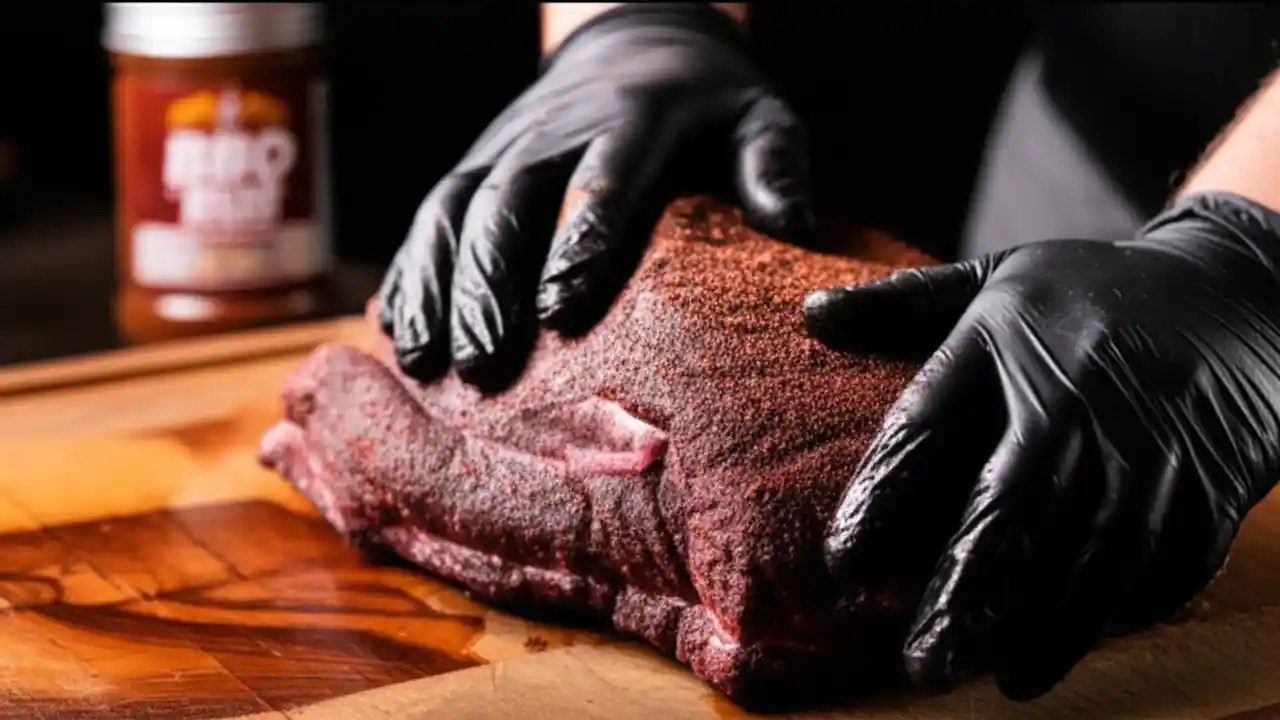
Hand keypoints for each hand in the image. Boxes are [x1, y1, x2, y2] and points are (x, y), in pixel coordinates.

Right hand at [378, 4, 812, 389]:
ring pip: (453, 210)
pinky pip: (428, 217)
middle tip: (485, 363)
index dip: (577, 245)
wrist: (634, 44)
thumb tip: (792, 227)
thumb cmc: (707, 108)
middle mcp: (555, 129)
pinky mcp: (472, 164)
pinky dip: (409, 273)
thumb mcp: (760, 119)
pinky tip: (397, 333)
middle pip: (508, 201)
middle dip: (488, 282)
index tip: (559, 312)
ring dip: (436, 286)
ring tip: (427, 362)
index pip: (602, 182)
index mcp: (633, 119)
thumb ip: (776, 166)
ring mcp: (504, 146)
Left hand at [804, 193, 1279, 698]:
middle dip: (962, 591)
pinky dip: (1103, 620)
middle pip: (1009, 509)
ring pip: (1087, 558)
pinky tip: (1050, 654)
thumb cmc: (1090, 295)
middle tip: (919, 664)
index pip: (926, 429)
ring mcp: (1146, 453)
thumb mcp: (996, 276)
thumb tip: (810, 314)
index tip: (843, 565)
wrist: (1238, 301)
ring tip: (983, 675)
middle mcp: (1075, 404)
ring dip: (1037, 626)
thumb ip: (902, 304)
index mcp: (1004, 346)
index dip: (882, 499)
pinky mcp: (1203, 493)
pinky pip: (1153, 572)